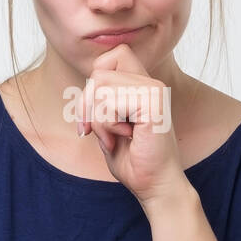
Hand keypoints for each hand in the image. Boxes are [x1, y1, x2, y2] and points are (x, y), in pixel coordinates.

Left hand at [78, 44, 186, 205]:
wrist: (156, 186)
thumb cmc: (134, 161)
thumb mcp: (106, 126)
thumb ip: (99, 102)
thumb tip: (84, 88)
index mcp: (143, 85)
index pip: (113, 55)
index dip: (95, 78)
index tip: (92, 112)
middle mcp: (151, 83)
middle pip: (99, 72)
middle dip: (87, 104)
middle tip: (93, 131)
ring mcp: (154, 89)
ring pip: (101, 86)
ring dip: (98, 119)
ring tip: (115, 137)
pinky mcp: (153, 102)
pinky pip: (109, 103)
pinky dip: (107, 125)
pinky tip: (126, 137)